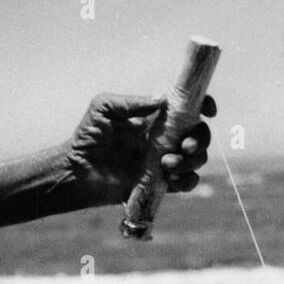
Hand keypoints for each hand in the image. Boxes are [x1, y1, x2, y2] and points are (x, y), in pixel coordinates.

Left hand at [64, 92, 215, 206]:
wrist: (75, 172)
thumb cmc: (87, 136)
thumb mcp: (104, 108)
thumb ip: (131, 102)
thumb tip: (162, 100)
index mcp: (156, 118)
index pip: (189, 108)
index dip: (204, 105)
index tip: (209, 110)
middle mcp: (164, 138)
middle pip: (198, 135)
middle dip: (200, 139)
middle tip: (184, 146)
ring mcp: (163, 161)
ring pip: (196, 159)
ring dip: (191, 161)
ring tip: (166, 164)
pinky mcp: (160, 184)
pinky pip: (186, 183)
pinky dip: (187, 180)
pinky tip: (171, 178)